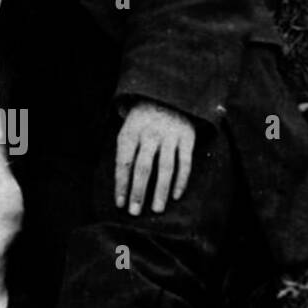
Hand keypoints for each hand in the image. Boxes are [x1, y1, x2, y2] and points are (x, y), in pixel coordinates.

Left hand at [115, 101, 195, 215]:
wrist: (166, 95)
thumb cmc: (142, 122)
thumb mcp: (128, 130)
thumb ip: (124, 154)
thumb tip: (120, 187)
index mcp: (131, 133)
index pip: (123, 163)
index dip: (121, 185)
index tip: (120, 204)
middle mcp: (150, 134)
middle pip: (143, 167)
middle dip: (138, 192)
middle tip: (134, 212)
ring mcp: (170, 135)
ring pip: (165, 167)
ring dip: (160, 190)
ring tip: (156, 209)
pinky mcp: (187, 137)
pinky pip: (185, 162)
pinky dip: (181, 181)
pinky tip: (176, 196)